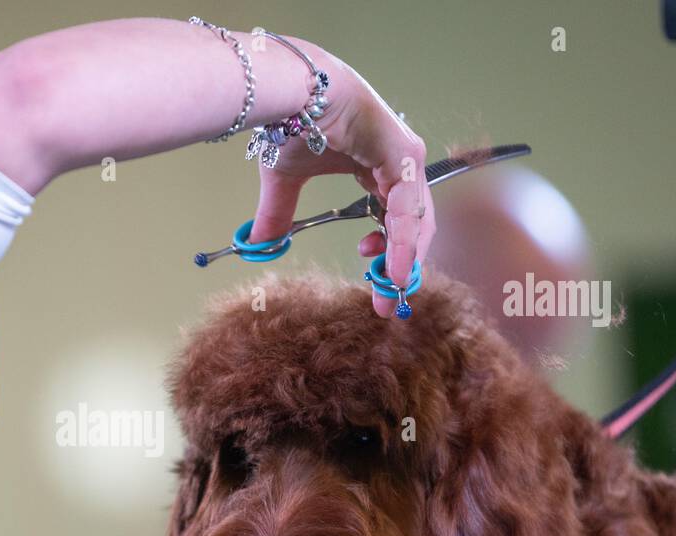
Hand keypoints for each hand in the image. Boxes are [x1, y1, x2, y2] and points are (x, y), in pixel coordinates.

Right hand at [247, 55, 435, 317]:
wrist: (291, 92)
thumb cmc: (291, 122)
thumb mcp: (286, 180)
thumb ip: (280, 214)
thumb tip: (259, 243)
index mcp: (379, 169)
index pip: (394, 220)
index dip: (387, 256)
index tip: (377, 288)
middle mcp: (400, 165)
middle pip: (413, 226)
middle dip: (400, 268)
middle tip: (388, 303)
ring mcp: (407, 160)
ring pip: (416, 222)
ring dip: (404, 263)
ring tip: (390, 294)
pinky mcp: (406, 156)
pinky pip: (408, 210)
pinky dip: (404, 244)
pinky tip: (395, 271)